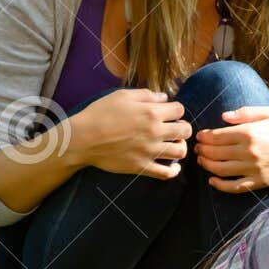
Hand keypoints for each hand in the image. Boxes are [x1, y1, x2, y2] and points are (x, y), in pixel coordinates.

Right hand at [70, 88, 191, 177]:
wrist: (83, 138)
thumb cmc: (100, 113)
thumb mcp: (122, 96)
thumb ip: (146, 95)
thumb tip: (164, 98)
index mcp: (151, 112)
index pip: (179, 110)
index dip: (176, 110)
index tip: (169, 113)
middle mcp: (155, 132)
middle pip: (185, 130)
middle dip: (183, 127)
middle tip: (174, 128)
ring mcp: (150, 151)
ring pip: (181, 151)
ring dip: (180, 147)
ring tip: (173, 144)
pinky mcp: (142, 167)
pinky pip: (167, 173)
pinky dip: (174, 170)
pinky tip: (173, 166)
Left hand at [193, 105, 268, 191]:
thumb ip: (245, 112)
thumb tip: (223, 116)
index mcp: (249, 132)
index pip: (216, 136)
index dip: (204, 136)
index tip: (200, 136)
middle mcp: (248, 151)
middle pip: (214, 152)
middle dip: (202, 150)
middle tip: (197, 148)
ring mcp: (252, 168)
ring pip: (220, 169)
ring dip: (206, 165)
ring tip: (202, 161)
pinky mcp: (258, 182)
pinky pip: (234, 186)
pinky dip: (219, 185)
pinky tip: (212, 181)